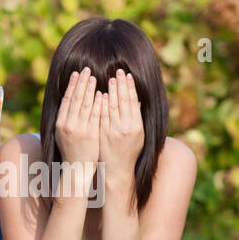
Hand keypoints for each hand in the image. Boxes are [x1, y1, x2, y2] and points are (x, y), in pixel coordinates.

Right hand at [53, 68, 100, 196]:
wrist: (77, 168)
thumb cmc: (71, 148)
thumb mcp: (63, 131)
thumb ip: (66, 116)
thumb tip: (69, 99)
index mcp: (60, 122)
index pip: (67, 99)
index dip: (72, 85)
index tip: (76, 73)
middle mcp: (68, 124)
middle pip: (76, 99)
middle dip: (81, 83)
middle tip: (86, 69)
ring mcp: (79, 129)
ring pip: (85, 105)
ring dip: (90, 90)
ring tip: (94, 77)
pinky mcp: (91, 134)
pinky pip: (95, 116)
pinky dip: (98, 104)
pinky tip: (102, 95)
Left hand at [100, 69, 143, 186]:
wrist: (117, 168)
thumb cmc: (129, 150)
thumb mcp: (138, 134)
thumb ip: (136, 117)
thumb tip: (137, 100)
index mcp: (137, 126)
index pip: (133, 102)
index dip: (130, 88)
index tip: (127, 75)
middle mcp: (126, 128)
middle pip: (123, 102)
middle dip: (120, 85)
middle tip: (118, 71)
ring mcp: (113, 130)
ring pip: (112, 107)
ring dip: (110, 92)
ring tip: (109, 78)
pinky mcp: (102, 133)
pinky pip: (102, 116)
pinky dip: (101, 104)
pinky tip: (100, 94)